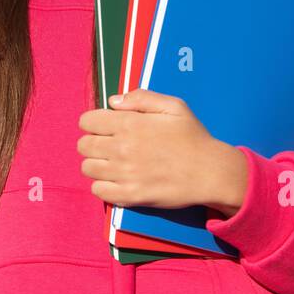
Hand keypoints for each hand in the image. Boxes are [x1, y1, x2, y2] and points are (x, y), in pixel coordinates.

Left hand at [77, 89, 248, 214]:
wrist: (210, 172)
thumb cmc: (193, 137)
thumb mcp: (173, 106)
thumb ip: (141, 98)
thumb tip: (112, 102)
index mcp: (130, 123)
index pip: (87, 121)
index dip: (93, 122)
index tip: (103, 127)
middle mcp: (122, 148)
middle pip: (83, 145)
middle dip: (91, 142)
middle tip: (107, 146)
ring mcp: (124, 174)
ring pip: (87, 168)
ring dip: (95, 164)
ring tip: (110, 163)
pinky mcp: (130, 196)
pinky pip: (98, 191)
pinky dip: (102, 185)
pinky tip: (114, 180)